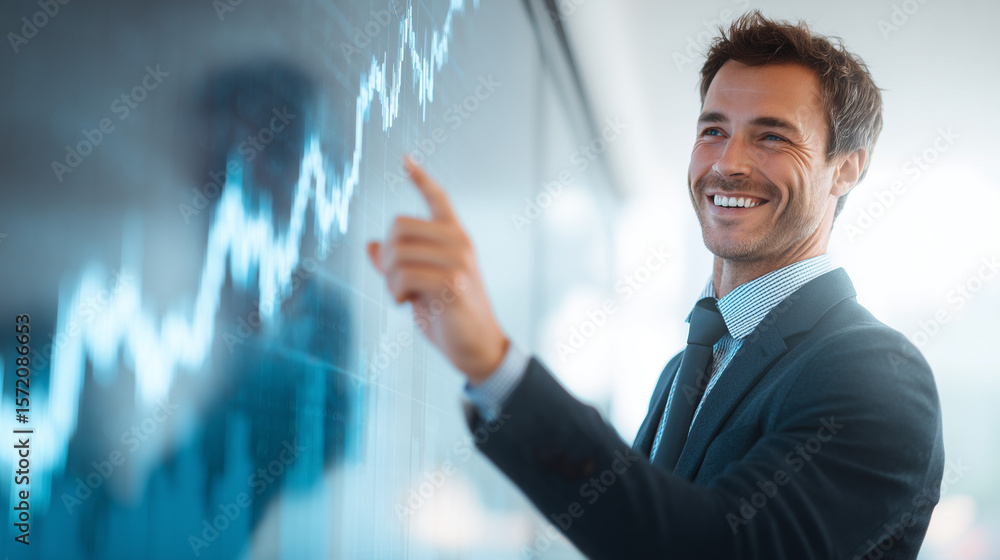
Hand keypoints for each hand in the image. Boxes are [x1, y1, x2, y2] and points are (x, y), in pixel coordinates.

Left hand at [366, 157, 508, 383]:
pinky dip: (394, 292)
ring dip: (388, 279)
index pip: (438, 198)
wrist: (477, 348)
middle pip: (398, 225)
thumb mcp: (420, 286)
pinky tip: (406, 302)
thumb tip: (370, 245)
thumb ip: (398, 264)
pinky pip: (401, 275)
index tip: (405, 159)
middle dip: (385, 255)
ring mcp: (457, 259)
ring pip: (396, 253)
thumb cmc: (449, 317)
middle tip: (394, 281)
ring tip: (402, 295)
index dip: (420, 178)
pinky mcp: (452, 281)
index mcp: (455, 237)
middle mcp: (458, 242)